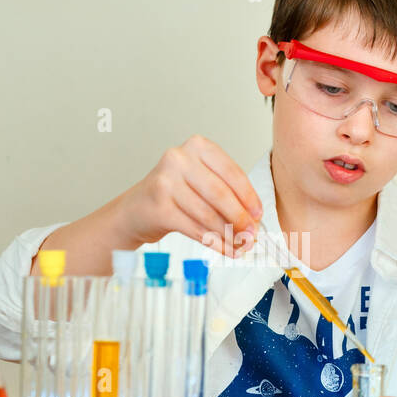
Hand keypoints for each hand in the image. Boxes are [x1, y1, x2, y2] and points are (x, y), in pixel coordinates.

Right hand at [117, 135, 263, 257]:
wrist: (138, 209)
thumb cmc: (175, 193)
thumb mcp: (201, 181)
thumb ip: (227, 193)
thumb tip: (253, 221)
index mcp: (197, 146)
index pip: (231, 172)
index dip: (248, 197)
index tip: (258, 215)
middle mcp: (179, 159)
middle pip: (220, 194)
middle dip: (240, 218)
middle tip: (252, 235)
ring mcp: (165, 182)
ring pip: (207, 214)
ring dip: (228, 234)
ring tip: (240, 246)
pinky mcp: (159, 207)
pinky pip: (194, 229)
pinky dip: (213, 242)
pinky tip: (224, 249)